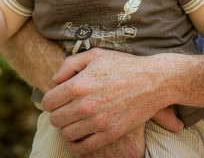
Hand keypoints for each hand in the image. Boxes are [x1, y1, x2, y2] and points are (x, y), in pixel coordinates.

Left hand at [41, 48, 172, 154]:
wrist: (154, 81)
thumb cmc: (125, 66)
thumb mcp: (97, 55)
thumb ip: (71, 64)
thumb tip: (55, 80)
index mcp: (79, 85)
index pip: (48, 102)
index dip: (52, 100)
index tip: (60, 99)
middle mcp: (85, 105)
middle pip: (55, 120)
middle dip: (59, 114)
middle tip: (69, 110)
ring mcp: (98, 121)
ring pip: (66, 134)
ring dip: (68, 128)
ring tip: (77, 121)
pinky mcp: (110, 133)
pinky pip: (82, 147)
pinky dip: (77, 144)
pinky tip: (82, 135)